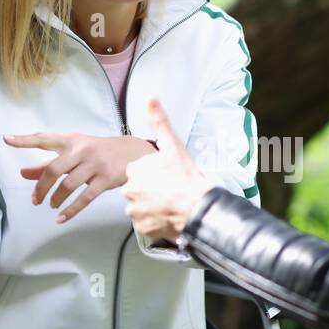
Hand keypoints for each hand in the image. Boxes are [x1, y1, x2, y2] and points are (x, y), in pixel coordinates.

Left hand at [3, 131, 154, 223]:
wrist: (133, 152)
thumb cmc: (98, 151)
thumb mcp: (74, 152)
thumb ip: (48, 163)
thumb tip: (23, 173)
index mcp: (71, 140)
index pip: (44, 139)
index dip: (24, 140)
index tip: (7, 140)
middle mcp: (82, 150)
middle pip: (53, 169)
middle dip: (40, 187)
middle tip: (34, 200)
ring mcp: (95, 165)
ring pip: (68, 185)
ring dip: (55, 198)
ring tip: (51, 205)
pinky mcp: (105, 179)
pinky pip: (85, 198)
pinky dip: (71, 210)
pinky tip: (61, 218)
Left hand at [122, 98, 213, 240]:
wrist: (198, 209)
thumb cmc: (187, 179)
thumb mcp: (174, 146)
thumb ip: (160, 122)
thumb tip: (151, 100)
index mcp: (135, 170)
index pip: (138, 172)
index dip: (154, 174)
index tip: (166, 177)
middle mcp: (130, 191)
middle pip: (138, 190)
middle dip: (151, 191)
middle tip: (170, 191)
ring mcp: (135, 211)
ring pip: (141, 208)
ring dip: (153, 207)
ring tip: (170, 204)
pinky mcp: (142, 229)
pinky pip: (146, 224)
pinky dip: (155, 222)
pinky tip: (168, 215)